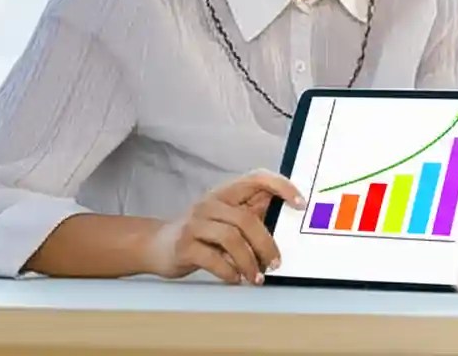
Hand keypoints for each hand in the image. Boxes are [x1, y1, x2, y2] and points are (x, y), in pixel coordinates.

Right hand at [143, 169, 304, 283]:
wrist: (156, 246)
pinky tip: (235, 279)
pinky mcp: (184, 245)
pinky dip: (229, 272)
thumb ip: (251, 215)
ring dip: (249, 262)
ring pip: (231, 239)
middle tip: (275, 264)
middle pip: (246, 219)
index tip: (301, 204)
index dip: (281, 186)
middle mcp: (210, 203)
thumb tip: (286, 214)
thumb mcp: (226, 218)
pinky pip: (213, 258)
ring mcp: (195, 223)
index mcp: (225, 194)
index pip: (257, 178)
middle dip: (266, 244)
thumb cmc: (200, 233)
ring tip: (256, 277)